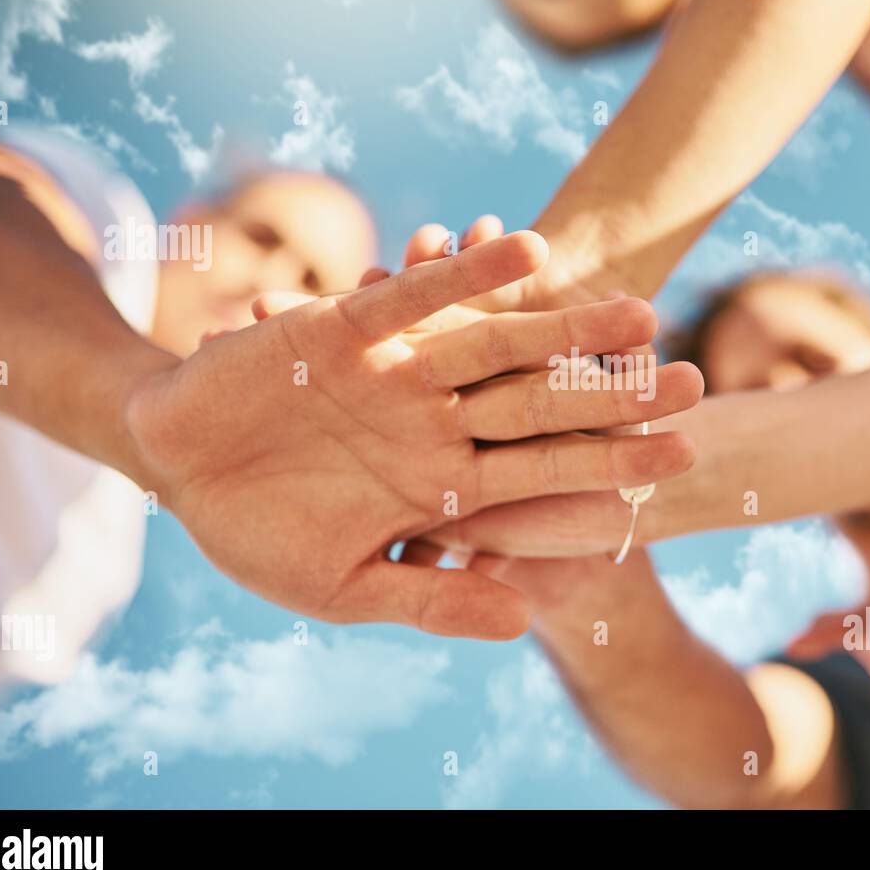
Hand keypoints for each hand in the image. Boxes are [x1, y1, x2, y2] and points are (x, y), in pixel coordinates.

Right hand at [126, 231, 701, 638]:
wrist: (175, 466)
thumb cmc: (256, 532)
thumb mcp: (343, 586)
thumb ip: (431, 597)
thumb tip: (521, 619)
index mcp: (442, 485)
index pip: (542, 474)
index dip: (610, 465)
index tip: (681, 457)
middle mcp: (435, 424)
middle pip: (540, 405)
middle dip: (612, 394)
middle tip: (694, 380)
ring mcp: (397, 374)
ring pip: (495, 345)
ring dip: (562, 329)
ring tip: (636, 312)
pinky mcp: (347, 327)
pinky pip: (418, 296)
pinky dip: (465, 274)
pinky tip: (525, 250)